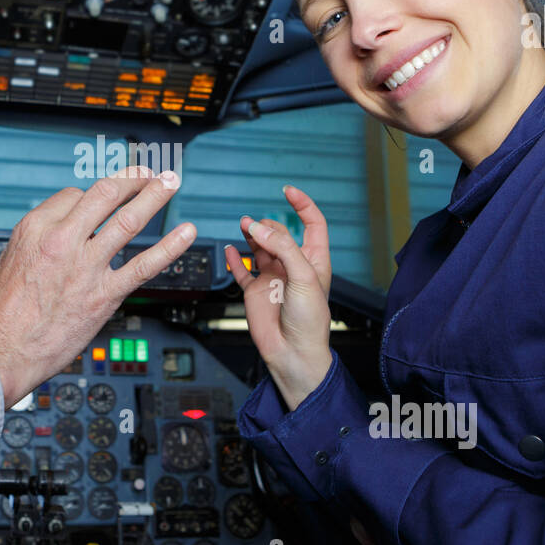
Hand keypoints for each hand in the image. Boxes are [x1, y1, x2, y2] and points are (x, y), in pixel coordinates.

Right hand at [0, 167, 195, 405]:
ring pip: (128, 220)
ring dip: (154, 197)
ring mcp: (86, 267)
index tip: (106, 200)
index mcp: (36, 228)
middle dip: (132, 179)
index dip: (94, 196)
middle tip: (149, 173)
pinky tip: (186, 233)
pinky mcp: (104, 295)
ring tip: (171, 183)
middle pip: (105, 194)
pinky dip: (170, 247)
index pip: (75, 195)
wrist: (2, 349)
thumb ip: (44, 240)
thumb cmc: (3, 311)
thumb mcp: (13, 258)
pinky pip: (144, 266)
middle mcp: (63, 240)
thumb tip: (70, 230)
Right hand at [223, 185, 332, 410]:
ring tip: (244, 226)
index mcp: (313, 261)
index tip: (288, 191)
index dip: (303, 206)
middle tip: (256, 227)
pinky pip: (242, 270)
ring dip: (252, 234)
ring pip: (260, 247)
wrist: (292, 353)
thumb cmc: (309, 321)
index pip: (312, 224)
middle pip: (280, 233)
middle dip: (269, 225)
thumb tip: (259, 228)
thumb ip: (282, 249)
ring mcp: (273, 278)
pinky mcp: (255, 291)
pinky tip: (230, 248)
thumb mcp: (303, 278)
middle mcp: (292, 267)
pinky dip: (235, 258)